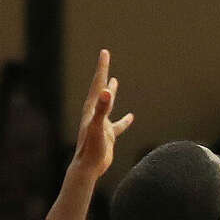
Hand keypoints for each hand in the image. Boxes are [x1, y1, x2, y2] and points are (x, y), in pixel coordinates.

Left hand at [71, 49, 133, 180]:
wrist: (88, 167)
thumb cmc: (91, 148)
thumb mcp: (97, 127)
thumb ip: (101, 109)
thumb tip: (106, 92)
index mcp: (92, 108)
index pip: (98, 83)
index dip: (102, 67)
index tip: (104, 52)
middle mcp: (95, 113)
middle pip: (100, 89)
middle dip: (103, 73)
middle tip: (104, 58)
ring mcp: (101, 124)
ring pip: (108, 104)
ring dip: (111, 92)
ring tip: (115, 81)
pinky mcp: (107, 135)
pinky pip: (118, 125)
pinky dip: (124, 120)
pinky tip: (131, 117)